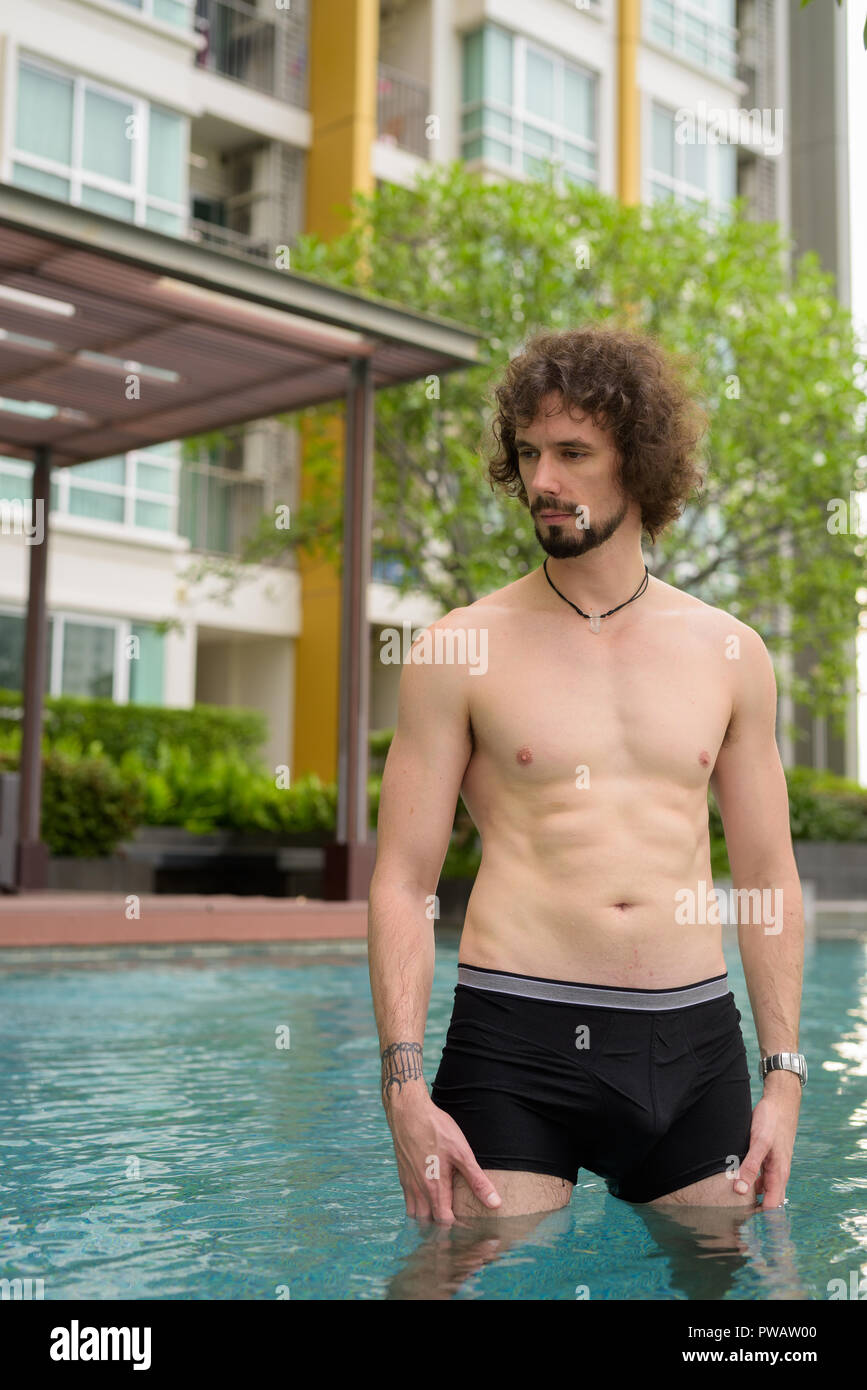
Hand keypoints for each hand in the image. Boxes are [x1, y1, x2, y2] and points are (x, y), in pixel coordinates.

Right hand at [385, 1090, 501, 1223]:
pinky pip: (408, 1203)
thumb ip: (477, 1180)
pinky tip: (428, 1200)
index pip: (445, 1223)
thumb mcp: (462, 1153)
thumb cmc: (436, 1129)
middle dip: (441, 1230)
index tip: (471, 1230)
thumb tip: (495, 1203)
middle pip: (428, 1224)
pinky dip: (418, 1209)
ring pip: (415, 1216)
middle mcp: (419, 1191)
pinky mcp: (403, 1175)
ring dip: (428, 1221)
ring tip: (442, 1218)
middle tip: (457, 1228)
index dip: (459, 1230)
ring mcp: (409, 1184)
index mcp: (435, 1188)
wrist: (409, 1112)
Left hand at [734, 1071, 801, 1206]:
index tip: (741, 1223)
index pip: (771, 1206)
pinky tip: (733, 1177)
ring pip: (761, 1188)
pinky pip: (758, 1175)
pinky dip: (747, 1179)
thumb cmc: (772, 1121)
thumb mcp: (759, 1143)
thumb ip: (751, 1166)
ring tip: (728, 1201)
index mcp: (779, 1174)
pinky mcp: (766, 1157)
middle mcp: (777, 1173)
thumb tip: (740, 1191)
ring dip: (748, 1194)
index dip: (759, 1218)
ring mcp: (772, 1165)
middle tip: (730, 1215)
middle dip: (752, 1210)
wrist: (781, 1101)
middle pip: (767, 1200)